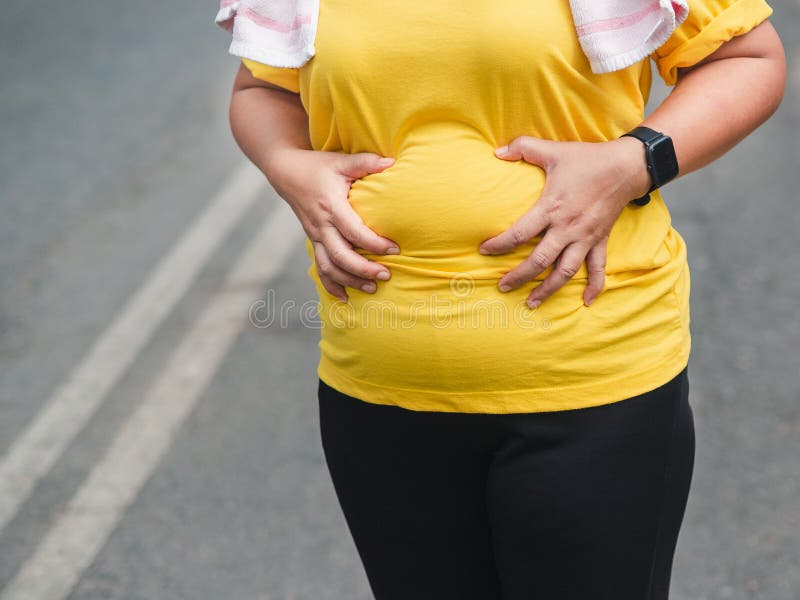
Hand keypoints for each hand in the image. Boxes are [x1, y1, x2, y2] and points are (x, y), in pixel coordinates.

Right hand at [267, 149, 399, 301]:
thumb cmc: (318, 166)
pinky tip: (346, 297)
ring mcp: (315, 235)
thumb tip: (392, 162)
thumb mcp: (341, 161)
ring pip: (329, 267)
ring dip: (350, 280)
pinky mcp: (313, 241)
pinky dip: (331, 285)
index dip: (374, 243)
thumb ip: (366, 162)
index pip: (353, 231)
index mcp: (330, 205)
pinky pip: (320, 268)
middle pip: (341, 255)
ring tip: (372, 288)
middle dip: (364, 269)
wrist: (285, 172)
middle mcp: (321, 224)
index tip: (394, 249)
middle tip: (387, 274)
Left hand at [478, 135, 650, 307]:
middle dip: (519, 276)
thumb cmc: (588, 159)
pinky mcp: (600, 241)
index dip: (499, 244)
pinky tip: (586, 302)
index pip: (520, 234)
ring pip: (565, 272)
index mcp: (552, 208)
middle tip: (502, 286)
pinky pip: (598, 269)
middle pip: (539, 261)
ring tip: (531, 303)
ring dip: (548, 290)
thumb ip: (523, 148)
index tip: (484, 250)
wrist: (627, 166)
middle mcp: (567, 229)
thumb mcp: (553, 150)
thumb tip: (496, 151)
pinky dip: (593, 287)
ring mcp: (585, 238)